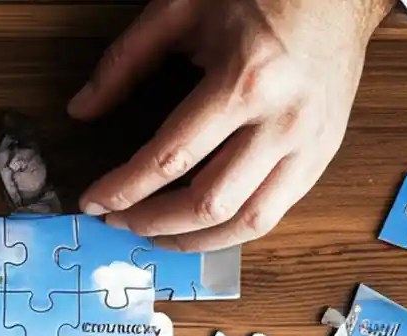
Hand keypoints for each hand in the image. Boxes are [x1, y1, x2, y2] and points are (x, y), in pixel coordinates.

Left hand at [70, 0, 394, 250]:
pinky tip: (201, 224)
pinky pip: (276, 212)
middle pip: (208, 202)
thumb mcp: (181, 9)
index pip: (170, 157)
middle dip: (153, 222)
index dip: (124, 188)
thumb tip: (81, 110)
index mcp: (245, 80)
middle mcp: (282, 121)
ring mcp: (310, 143)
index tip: (93, 201)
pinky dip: (232, 228)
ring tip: (156, 234)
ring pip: (248, 221)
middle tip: (118, 221)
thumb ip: (125, 61)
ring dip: (194, 240)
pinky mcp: (325, 154)